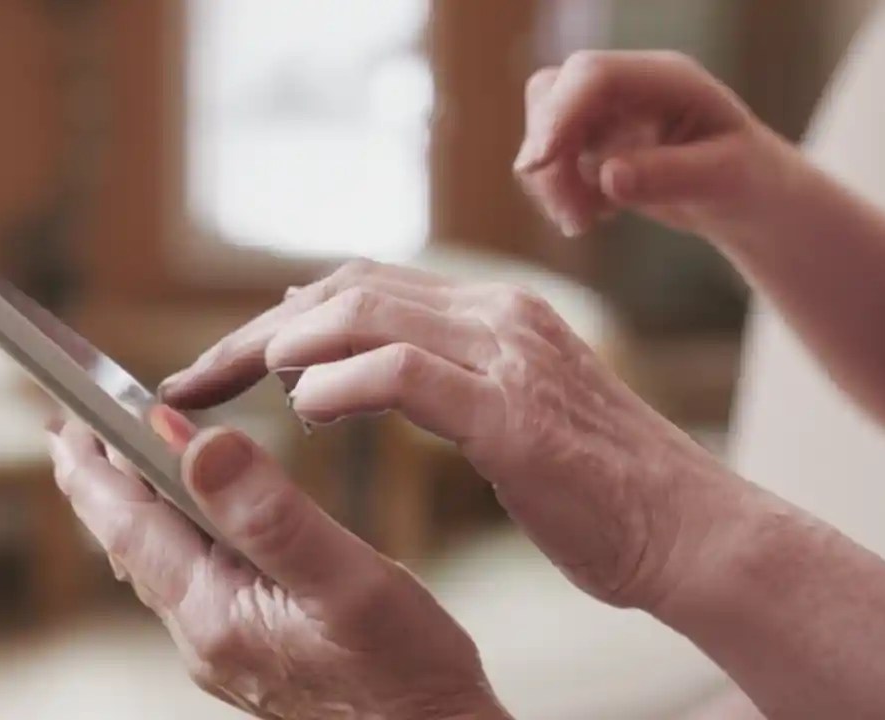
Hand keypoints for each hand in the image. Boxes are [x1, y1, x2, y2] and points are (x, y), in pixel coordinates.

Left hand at [47, 415, 507, 719]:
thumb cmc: (405, 672)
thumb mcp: (346, 580)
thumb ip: (268, 512)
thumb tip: (197, 442)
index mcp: (214, 613)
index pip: (128, 526)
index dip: (94, 469)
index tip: (67, 419)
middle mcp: (205, 634)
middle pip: (134, 543)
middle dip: (102, 484)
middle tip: (78, 429)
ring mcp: (225, 645)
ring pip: (161, 561)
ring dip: (138, 506)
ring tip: (122, 462)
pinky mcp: (250, 648)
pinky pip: (194, 578)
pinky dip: (180, 531)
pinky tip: (195, 517)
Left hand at [159, 261, 739, 608]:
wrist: (689, 530)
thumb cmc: (593, 488)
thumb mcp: (506, 410)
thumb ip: (430, 369)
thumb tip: (333, 353)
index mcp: (493, 315)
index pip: (361, 284)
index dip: (279, 315)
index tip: (220, 360)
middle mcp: (498, 317)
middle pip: (346, 290)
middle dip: (258, 330)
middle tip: (195, 376)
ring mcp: (509, 358)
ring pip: (367, 314)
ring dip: (286, 345)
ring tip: (236, 385)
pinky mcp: (515, 413)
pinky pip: (405, 375)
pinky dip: (342, 384)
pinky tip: (306, 409)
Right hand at [515, 50, 791, 238]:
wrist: (745, 197)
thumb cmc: (748, 181)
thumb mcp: (723, 181)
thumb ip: (669, 176)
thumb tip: (609, 177)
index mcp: (666, 79)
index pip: (593, 75)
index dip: (559, 114)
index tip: (538, 165)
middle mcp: (628, 87)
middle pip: (552, 95)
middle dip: (549, 159)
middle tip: (575, 220)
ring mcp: (606, 112)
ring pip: (542, 128)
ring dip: (550, 182)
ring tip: (586, 223)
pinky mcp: (592, 141)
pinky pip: (549, 159)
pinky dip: (558, 192)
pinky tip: (597, 214)